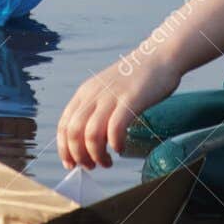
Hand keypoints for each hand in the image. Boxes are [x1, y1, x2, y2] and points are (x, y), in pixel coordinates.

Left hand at [57, 45, 179, 169]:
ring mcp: (111, 96)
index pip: (63, 125)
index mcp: (85, 93)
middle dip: (79, 156)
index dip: (64, 149)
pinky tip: (120, 149)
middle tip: (91, 166)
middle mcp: (93, 94)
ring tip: (106, 162)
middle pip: (73, 132)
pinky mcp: (130, 100)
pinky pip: (115, 128)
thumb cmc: (136, 79)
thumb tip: (89, 142)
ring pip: (91, 134)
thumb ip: (96, 111)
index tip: (71, 164)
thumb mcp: (106, 91)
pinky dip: (115, 144)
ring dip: (96, 155)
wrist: (160, 56)